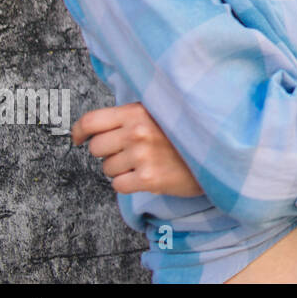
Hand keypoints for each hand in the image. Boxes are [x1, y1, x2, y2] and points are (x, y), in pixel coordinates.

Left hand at [71, 102, 203, 196]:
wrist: (218, 153)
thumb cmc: (187, 132)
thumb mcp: (161, 112)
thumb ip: (132, 116)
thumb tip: (98, 126)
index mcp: (137, 112)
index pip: (92, 121)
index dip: (79, 132)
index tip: (78, 139)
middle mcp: (137, 132)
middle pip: (96, 148)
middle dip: (108, 152)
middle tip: (127, 152)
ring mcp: (142, 156)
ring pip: (107, 168)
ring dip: (120, 169)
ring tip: (143, 163)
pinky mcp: (148, 179)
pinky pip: (118, 185)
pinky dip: (128, 183)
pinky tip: (145, 176)